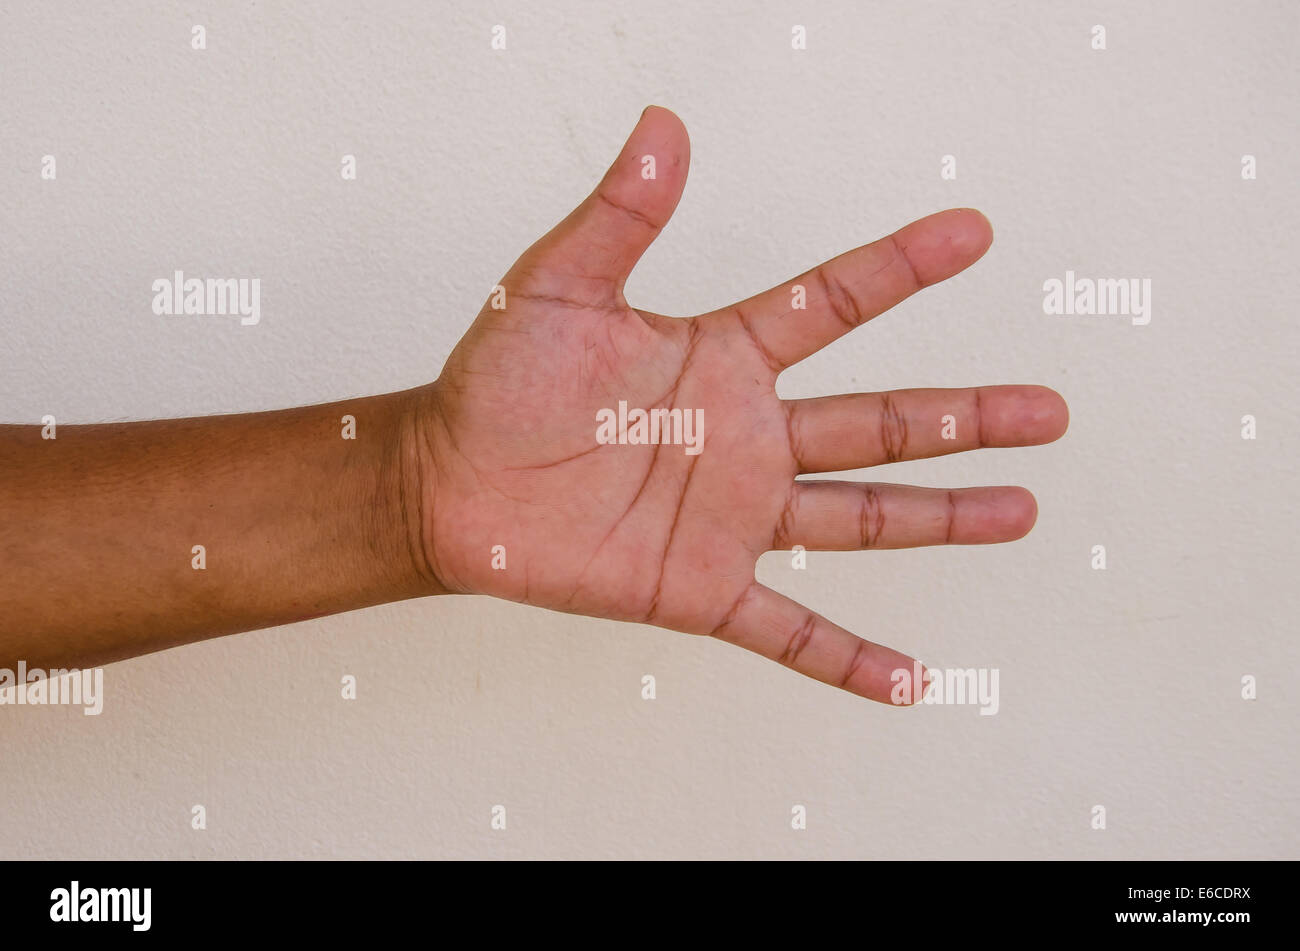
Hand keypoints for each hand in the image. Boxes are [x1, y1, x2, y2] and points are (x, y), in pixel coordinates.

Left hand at [407, 107, 1067, 703]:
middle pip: (879, 422)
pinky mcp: (701, 587)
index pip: (830, 304)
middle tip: (1047, 411)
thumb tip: (662, 126)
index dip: (900, 267)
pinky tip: (908, 681)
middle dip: (966, 417)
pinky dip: (848, 659)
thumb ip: (617, 216)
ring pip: (860, 517)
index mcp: (723, 358)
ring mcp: (732, 515)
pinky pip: (790, 629)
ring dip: (941, 518)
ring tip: (1020, 511)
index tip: (972, 233)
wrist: (451, 485)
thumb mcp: (555, 287)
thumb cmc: (497, 382)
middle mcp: (746, 435)